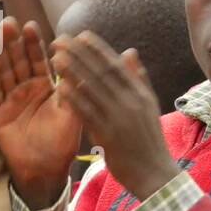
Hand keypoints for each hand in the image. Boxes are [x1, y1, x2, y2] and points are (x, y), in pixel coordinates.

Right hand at [0, 17, 80, 209]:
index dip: (35, 43)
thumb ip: (75, 90)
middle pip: (18, 61)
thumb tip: (78, 64)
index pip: (39, 59)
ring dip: (0, 54)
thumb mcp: (73, 114)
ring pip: (4, 72)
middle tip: (10, 22)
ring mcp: (11, 100)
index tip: (32, 25)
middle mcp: (27, 89)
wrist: (46, 171)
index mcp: (46, 87)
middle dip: (14, 42)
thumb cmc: (63, 143)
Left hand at [51, 33, 180, 201]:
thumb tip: (129, 51)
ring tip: (54, 57)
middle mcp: (131, 102)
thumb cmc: (149, 140)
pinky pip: (88, 113)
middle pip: (101, 73)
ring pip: (92, 90)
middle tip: (59, 40)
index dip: (98, 49)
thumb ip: (138, 78)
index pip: (116, 65)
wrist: (156, 175)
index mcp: (140, 93)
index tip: (81, 35)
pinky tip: (60, 87)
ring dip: (72, 72)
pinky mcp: (109, 136)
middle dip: (78, 54)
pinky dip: (74, 99)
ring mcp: (119, 118)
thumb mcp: (149, 106)